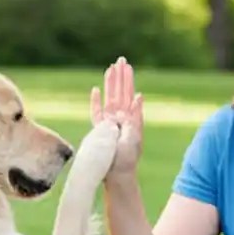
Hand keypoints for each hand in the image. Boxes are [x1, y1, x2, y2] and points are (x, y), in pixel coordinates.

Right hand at [90, 56, 142, 180]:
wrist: (116, 175)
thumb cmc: (127, 159)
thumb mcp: (134, 136)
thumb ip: (135, 116)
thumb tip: (137, 97)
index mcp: (130, 120)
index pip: (129, 95)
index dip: (128, 81)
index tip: (127, 67)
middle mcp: (120, 119)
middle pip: (119, 93)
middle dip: (120, 77)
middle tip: (121, 60)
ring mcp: (109, 124)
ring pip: (109, 99)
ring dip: (110, 84)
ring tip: (110, 69)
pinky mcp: (99, 131)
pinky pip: (96, 114)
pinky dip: (96, 102)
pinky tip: (96, 90)